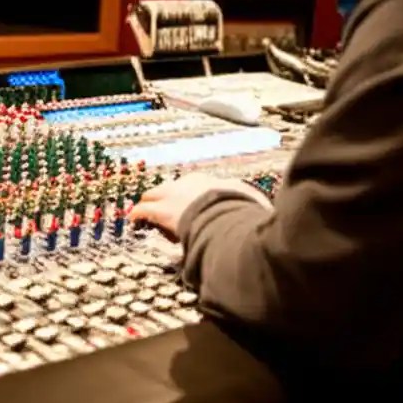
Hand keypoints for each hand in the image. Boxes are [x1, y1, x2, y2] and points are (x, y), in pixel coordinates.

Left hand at [129, 173, 271, 238]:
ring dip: (151, 202)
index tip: (192, 203)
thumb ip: (255, 209)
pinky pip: (144, 210)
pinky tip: (134, 219)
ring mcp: (175, 194)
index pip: (199, 186)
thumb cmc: (244, 212)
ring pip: (155, 194)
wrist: (227, 214)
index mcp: (216, 182)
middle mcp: (194, 183)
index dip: (193, 195)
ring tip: (144, 210)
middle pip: (175, 186)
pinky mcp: (161, 209)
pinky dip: (139, 214)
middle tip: (161, 205)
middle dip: (166, 195)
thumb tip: (268, 216)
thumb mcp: (254, 206)